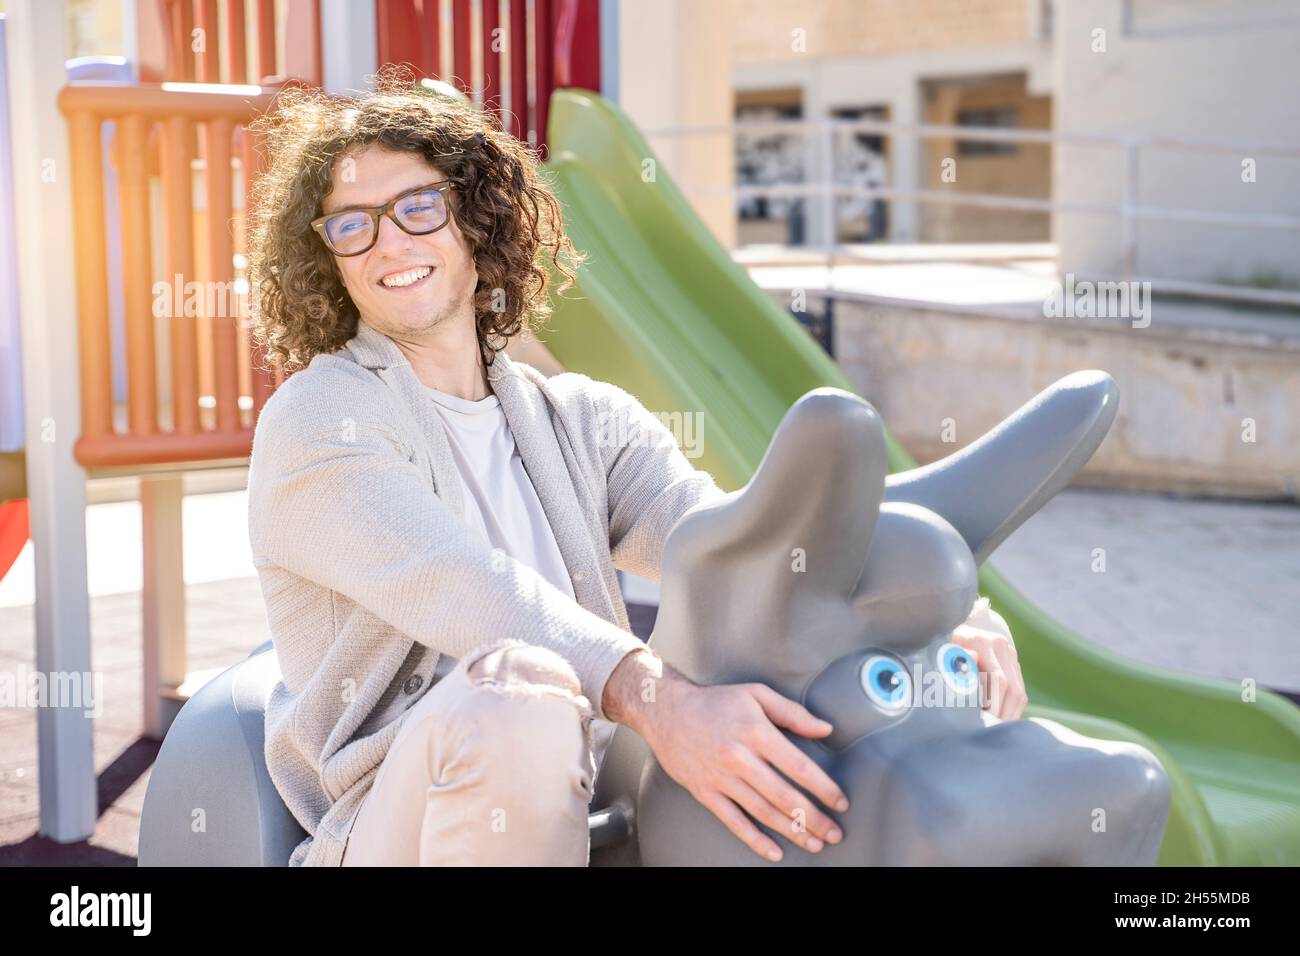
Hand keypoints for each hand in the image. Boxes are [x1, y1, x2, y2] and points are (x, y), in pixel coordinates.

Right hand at [603, 650, 848, 862]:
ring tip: (814, 844)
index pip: (798, 766)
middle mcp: (739, 758)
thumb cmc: (715, 701)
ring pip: (763, 812)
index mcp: (756, 731)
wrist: (666, 711)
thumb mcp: (756, 694)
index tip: (840, 802)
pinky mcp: (704, 792)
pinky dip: (754, 839)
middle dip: (814, 818)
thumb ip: (793, 713)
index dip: (823, 788)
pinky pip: (733, 821)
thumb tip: (825, 729)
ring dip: (792, 832)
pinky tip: (774, 852)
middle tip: (834, 834)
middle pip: (784, 796)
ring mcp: (720, 778)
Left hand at [951, 599, 1026, 719]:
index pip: (998, 680)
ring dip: (1010, 714)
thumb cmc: (939, 648)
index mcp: (982, 641)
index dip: (994, 705)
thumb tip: (970, 664)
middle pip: (1013, 688)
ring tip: (998, 730)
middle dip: (1004, 714)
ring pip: (1019, 692)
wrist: (949, 629)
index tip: (985, 723)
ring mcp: (1009, 652)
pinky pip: (1019, 690)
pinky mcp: (1013, 661)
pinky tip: (1002, 720)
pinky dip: (1012, 708)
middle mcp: (1000, 644)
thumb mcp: (942, 654)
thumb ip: (954, 664)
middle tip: (993, 732)